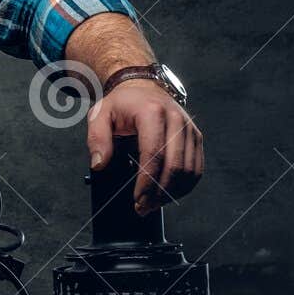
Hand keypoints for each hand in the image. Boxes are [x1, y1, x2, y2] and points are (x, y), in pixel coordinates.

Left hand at [85, 79, 203, 214]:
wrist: (143, 86)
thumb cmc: (122, 103)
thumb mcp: (99, 115)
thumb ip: (97, 139)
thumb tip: (99, 164)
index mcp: (152, 113)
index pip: (154, 154)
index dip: (147, 181)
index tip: (137, 199)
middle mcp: (176, 119)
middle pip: (174, 166)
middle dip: (159, 192)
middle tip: (143, 207)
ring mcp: (189, 128)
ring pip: (189, 170)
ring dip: (173, 192)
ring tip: (154, 204)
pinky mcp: (196, 137)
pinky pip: (196, 167)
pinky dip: (185, 185)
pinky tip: (169, 194)